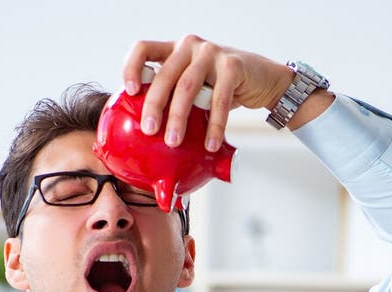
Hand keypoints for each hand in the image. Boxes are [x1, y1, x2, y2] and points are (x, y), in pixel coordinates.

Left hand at [121, 35, 327, 150]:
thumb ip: (173, 100)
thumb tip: (147, 138)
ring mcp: (210, 53)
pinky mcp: (232, 65)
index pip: (144, 49)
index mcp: (173, 51)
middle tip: (149, 131)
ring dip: (179, 118)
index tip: (129, 90)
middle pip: (164, 75)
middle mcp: (189, 47)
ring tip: (174, 142)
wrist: (262, 81)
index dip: (132, 66)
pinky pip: (219, 99)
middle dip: (154, 105)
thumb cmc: (220, 89)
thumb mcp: (193, 90)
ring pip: (187, 87)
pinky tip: (209, 144)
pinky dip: (214, 125)